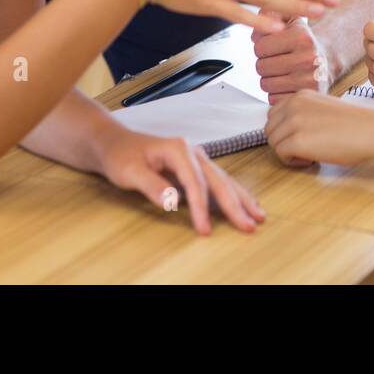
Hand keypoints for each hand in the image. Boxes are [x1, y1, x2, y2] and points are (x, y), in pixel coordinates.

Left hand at [97, 126, 265, 233]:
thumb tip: (172, 201)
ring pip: (223, 180)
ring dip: (241, 199)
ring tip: (258, 216)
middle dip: (235, 204)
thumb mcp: (130, 171)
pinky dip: (233, 194)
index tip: (205, 230)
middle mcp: (192, 151)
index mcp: (178, 149)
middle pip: (217, 180)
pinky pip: (218, 181)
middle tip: (249, 225)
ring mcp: (196, 158)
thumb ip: (152, 185)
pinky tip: (246, 203)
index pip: (195, 183)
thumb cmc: (121, 155)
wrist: (115, 144)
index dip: (201, 208)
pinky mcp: (195, 167)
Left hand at [252, 11, 334, 103]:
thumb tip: (255, 30)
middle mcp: (309, 58)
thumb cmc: (302, 41)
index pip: (259, 47)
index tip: (274, 45)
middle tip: (279, 59)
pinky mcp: (306, 98)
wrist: (326, 61)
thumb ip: (269, 13)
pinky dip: (277, 93)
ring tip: (284, 71)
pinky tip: (288, 83)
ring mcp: (309, 80)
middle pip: (261, 67)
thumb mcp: (290, 19)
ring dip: (270, 78)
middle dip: (265, 63)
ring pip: (265, 84)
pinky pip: (274, 99)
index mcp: (302, 37)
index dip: (262, 46)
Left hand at [265, 90, 373, 166]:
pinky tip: (310, 160)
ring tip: (309, 154)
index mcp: (300, 96)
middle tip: (304, 149)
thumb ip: (304, 113)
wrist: (371, 130)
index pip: (274, 115)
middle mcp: (293, 105)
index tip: (301, 137)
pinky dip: (292, 161)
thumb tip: (290, 129)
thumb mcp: (323, 108)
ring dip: (288, 152)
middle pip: (270, 129)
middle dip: (283, 141)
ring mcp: (293, 122)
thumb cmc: (354, 124)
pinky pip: (280, 154)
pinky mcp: (296, 141)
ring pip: (273, 142)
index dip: (285, 130)